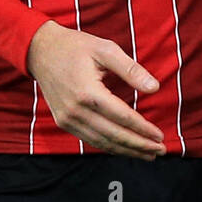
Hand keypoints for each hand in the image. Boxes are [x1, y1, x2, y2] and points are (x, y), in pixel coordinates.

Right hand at [27, 20, 165, 158]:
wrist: (41, 51)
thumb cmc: (76, 47)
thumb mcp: (106, 49)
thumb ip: (131, 70)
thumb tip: (154, 88)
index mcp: (88, 93)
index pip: (123, 117)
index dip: (143, 129)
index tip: (160, 136)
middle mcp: (76, 111)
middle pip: (114, 135)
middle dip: (139, 146)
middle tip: (159, 151)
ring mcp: (67, 119)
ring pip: (102, 142)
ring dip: (126, 150)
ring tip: (147, 155)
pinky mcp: (63, 122)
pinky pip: (90, 140)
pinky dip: (109, 146)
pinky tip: (124, 148)